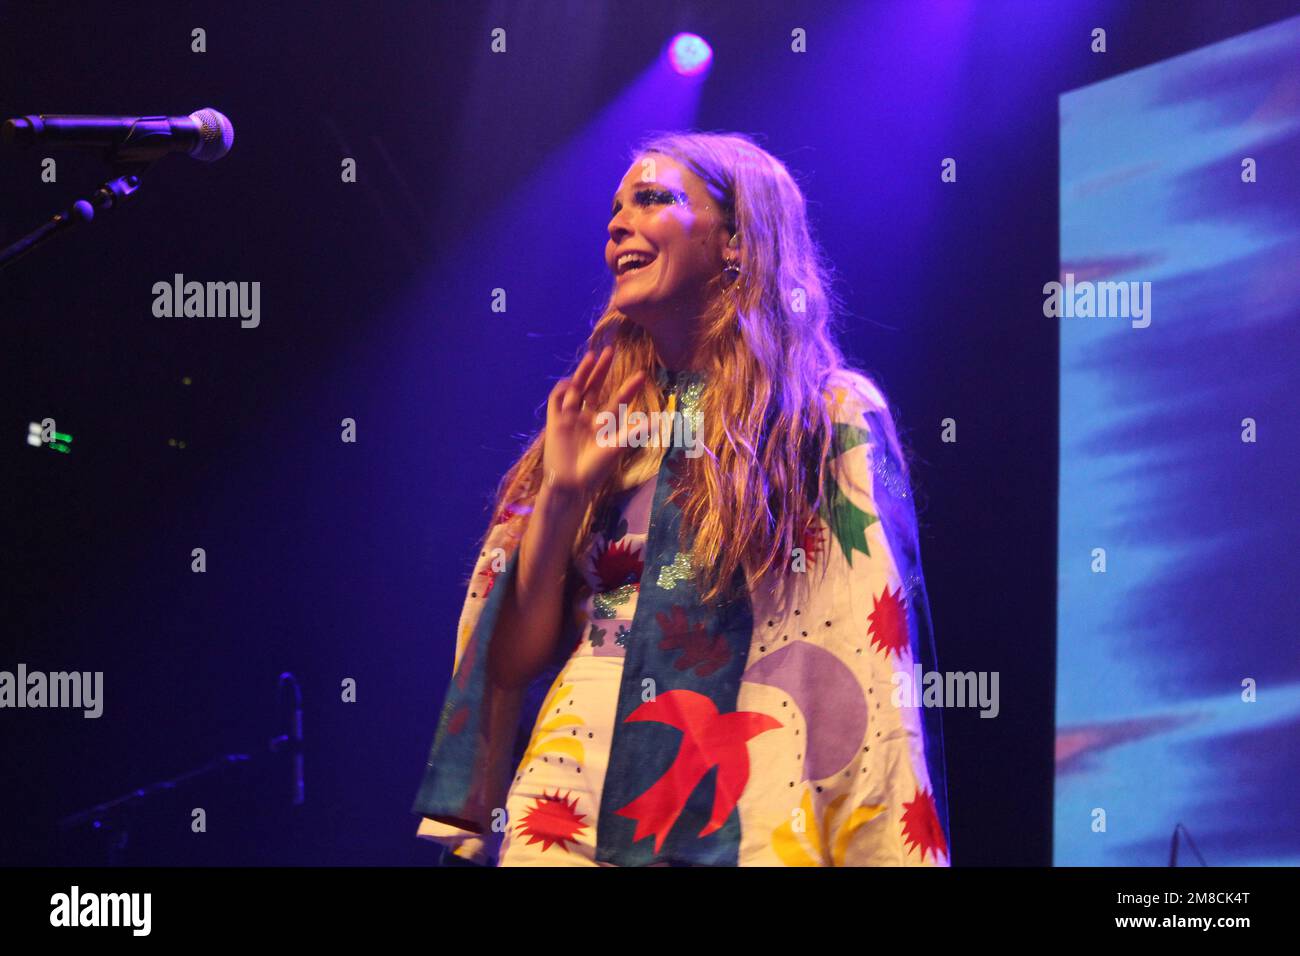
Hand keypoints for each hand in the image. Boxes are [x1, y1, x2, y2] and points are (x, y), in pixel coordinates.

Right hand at [541, 345, 645, 498]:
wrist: (571, 484)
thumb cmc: (595, 470)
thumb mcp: (617, 448)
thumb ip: (635, 433)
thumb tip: (660, 421)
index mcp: (605, 424)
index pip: (619, 401)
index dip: (629, 388)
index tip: (641, 375)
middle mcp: (588, 417)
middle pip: (595, 388)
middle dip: (602, 370)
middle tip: (611, 350)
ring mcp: (571, 418)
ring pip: (577, 389)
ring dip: (584, 373)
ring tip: (592, 356)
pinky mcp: (555, 422)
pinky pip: (556, 401)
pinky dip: (561, 389)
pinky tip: (571, 380)